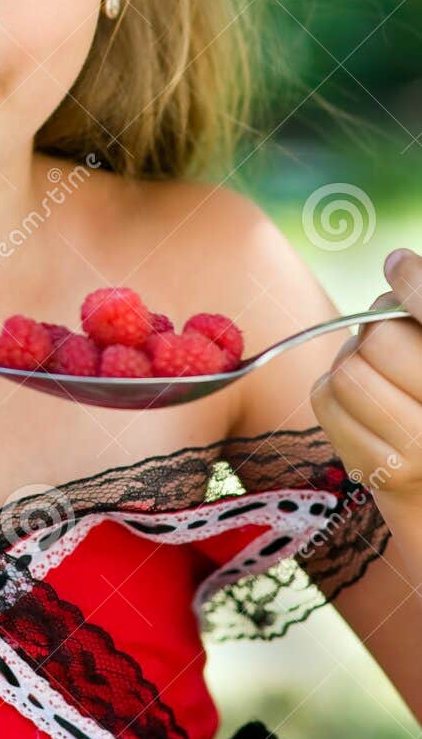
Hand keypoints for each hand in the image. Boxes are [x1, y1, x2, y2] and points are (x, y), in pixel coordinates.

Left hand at [311, 247, 421, 505]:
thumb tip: (398, 264)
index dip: (413, 282)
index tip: (398, 266)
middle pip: (382, 341)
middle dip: (376, 332)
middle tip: (387, 341)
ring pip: (348, 372)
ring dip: (351, 363)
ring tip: (376, 375)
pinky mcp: (385, 473)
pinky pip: (325, 399)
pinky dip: (333, 392)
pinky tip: (362, 404)